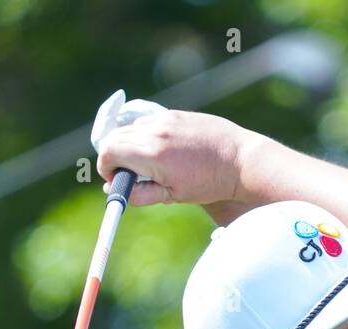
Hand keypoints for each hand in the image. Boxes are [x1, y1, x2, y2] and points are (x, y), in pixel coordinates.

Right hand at [95, 110, 249, 207]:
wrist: (242, 161)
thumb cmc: (210, 183)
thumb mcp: (173, 195)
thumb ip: (140, 194)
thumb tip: (115, 190)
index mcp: (151, 153)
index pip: (108, 151)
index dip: (106, 168)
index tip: (116, 179)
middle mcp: (155, 131)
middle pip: (114, 136)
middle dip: (114, 155)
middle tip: (128, 173)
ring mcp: (166, 119)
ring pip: (130, 127)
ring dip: (130, 144)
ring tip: (148, 163)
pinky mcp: (176, 114)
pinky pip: (149, 121)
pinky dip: (146, 134)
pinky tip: (163, 150)